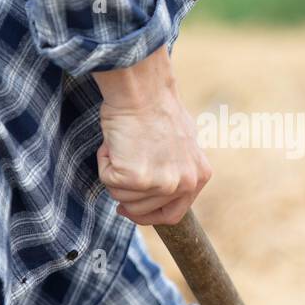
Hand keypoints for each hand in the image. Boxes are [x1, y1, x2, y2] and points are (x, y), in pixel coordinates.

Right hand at [93, 45, 212, 225]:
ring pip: (122, 197)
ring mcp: (161, 183)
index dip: (147, 214)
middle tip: (123, 161)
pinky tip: (115, 143)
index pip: (172, 214)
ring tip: (123, 146)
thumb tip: (162, 183)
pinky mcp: (136, 178)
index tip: (130, 208)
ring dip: (115, 174)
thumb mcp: (182, 142)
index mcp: (199, 176)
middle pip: (142, 210)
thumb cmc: (156, 107)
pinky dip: (105, 163)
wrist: (143, 89)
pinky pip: (108, 182)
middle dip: (126, 191)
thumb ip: (175, 167)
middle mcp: (184, 183)